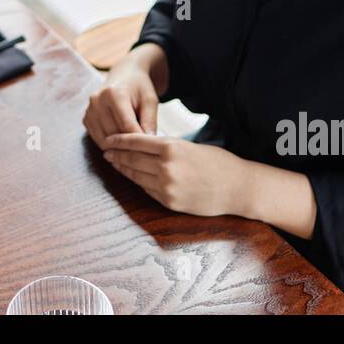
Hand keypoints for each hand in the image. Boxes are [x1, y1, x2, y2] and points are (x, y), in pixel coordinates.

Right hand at [82, 52, 160, 148]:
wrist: (124, 76)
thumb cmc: (139, 88)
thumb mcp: (150, 101)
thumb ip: (150, 121)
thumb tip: (150, 143)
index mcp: (114, 94)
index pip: (126, 126)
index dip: (139, 140)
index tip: (150, 148)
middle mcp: (97, 101)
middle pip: (114, 134)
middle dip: (130, 145)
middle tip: (143, 151)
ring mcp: (89, 110)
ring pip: (105, 141)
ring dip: (119, 147)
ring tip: (133, 147)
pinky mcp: (86, 119)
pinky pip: (98, 140)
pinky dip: (110, 144)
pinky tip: (122, 142)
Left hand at [101, 132, 248, 216]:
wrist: (238, 188)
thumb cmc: (217, 162)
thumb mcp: (190, 146)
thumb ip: (166, 148)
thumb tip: (143, 147)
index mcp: (171, 148)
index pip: (136, 142)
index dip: (119, 141)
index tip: (108, 140)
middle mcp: (166, 167)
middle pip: (132, 159)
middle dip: (116, 155)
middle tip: (105, 151)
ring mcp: (166, 187)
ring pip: (136, 176)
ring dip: (123, 169)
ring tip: (114, 163)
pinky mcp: (169, 202)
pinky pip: (147, 190)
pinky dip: (138, 182)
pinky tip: (133, 177)